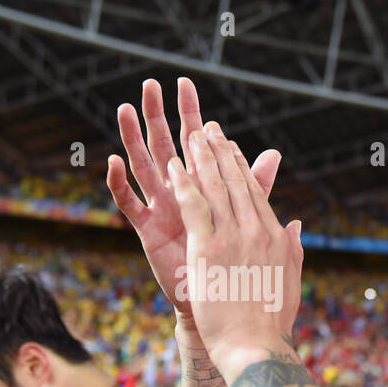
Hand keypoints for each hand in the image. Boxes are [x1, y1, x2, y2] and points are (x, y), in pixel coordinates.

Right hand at [107, 78, 281, 326]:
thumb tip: (274, 153)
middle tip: (150, 84)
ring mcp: (161, 208)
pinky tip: (113, 160)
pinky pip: (129, 203)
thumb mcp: (248, 217)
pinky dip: (119, 183)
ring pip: (143, 166)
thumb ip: (256, 183)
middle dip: (157, 115)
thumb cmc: (235, 261)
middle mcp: (178, 193)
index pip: (195, 141)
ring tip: (124, 108)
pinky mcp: (148, 229)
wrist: (224, 302)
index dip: (191, 113)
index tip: (186, 83)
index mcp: (202, 186)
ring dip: (132, 137)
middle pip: (164, 145)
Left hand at [166, 124, 303, 371]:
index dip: (241, 167)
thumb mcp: (289, 280)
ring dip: (202, 158)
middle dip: (220, 152)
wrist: (255, 346)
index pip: (255, 193)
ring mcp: (231, 237)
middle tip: (208, 128)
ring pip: (215, 187)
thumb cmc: (270, 323)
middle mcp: (255, 230)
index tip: (231, 147)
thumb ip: (292, 248)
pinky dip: (184, 182)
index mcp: (274, 237)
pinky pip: (193, 206)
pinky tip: (173, 164)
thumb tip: (296, 224)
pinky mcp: (207, 248)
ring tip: (191, 134)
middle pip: (235, 182)